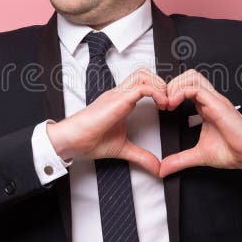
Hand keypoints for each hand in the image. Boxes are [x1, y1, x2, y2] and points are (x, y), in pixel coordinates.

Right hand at [46, 68, 167, 175]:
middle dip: (161, 84)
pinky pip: (142, 87)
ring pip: (143, 75)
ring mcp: (118, 94)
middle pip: (144, 73)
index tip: (167, 106)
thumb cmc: (89, 141)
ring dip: (160, 86)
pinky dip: (156, 92)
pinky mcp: (118, 99)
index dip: (158, 90)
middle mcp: (120, 94)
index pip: (142, 83)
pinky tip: (162, 104)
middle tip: (169, 102)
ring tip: (166, 102)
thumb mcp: (123, 149)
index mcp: (120, 101)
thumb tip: (157, 168)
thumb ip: (141, 156)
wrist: (72, 140)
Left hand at [159, 69, 241, 177]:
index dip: (171, 93)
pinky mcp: (217, 103)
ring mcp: (214, 100)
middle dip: (170, 85)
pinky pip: (195, 88)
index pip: (186, 87)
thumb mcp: (198, 155)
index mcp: (205, 107)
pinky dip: (180, 92)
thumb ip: (180, 160)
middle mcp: (209, 100)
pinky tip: (173, 105)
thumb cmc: (232, 151)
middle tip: (162, 103)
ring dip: (174, 86)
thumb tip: (163, 169)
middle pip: (187, 76)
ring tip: (168, 103)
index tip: (162, 108)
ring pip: (191, 76)